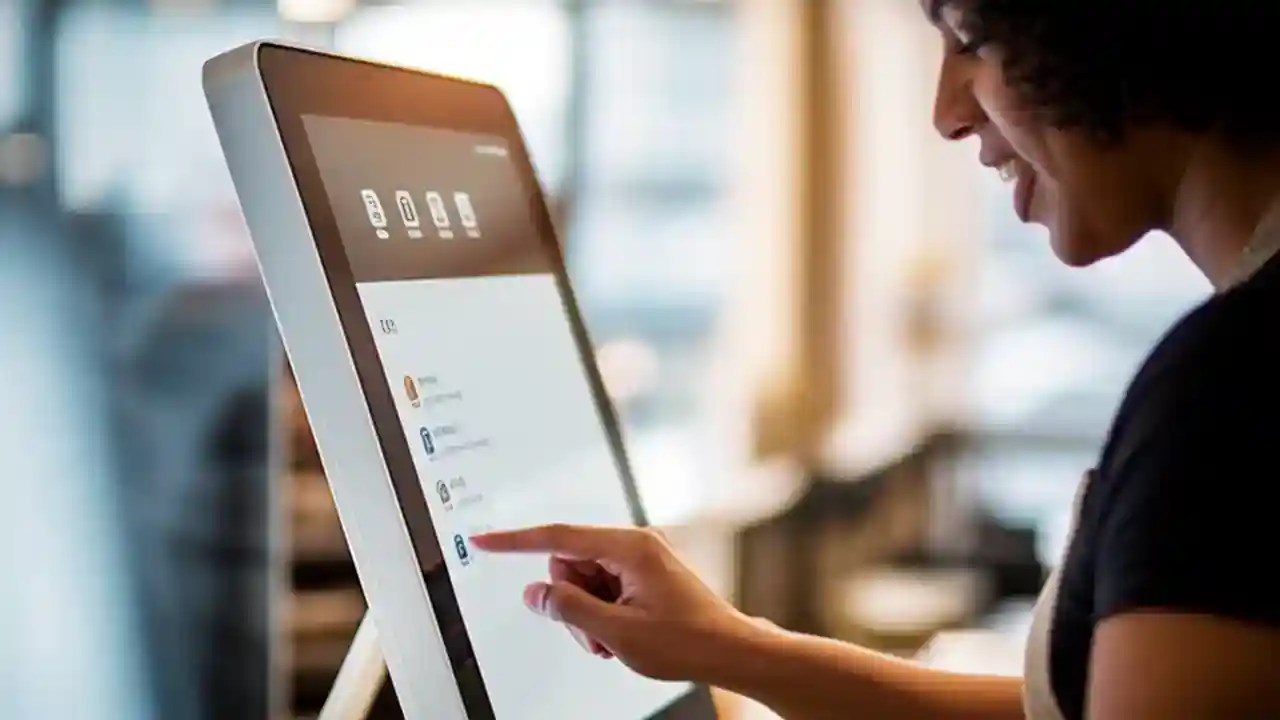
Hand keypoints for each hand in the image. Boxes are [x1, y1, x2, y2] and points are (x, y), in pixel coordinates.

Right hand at [470, 524, 764, 682]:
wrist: (730, 651)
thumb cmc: (687, 641)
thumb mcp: (617, 632)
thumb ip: (569, 609)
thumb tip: (535, 592)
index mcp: (630, 547)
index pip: (558, 538)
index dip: (515, 541)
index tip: (483, 540)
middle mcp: (634, 545)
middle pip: (569, 564)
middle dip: (572, 603)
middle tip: (597, 634)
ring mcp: (639, 559)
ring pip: (582, 582)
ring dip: (588, 616)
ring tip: (615, 640)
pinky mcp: (642, 574)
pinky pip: (601, 589)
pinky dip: (602, 616)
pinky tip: (623, 635)